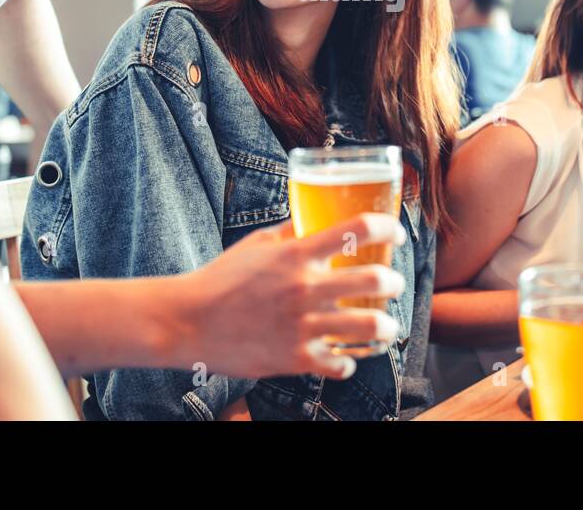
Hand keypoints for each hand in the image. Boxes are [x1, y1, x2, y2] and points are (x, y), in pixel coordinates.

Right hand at [182, 212, 406, 379]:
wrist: (186, 322)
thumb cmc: (220, 279)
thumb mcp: (256, 244)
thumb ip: (290, 232)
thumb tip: (313, 219)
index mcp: (295, 254)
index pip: (356, 229)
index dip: (387, 227)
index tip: (396, 234)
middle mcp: (303, 287)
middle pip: (373, 279)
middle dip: (394, 282)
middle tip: (394, 284)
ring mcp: (301, 324)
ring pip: (367, 326)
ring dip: (385, 326)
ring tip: (386, 326)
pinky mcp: (293, 358)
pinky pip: (338, 363)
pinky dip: (347, 362)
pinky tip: (345, 358)